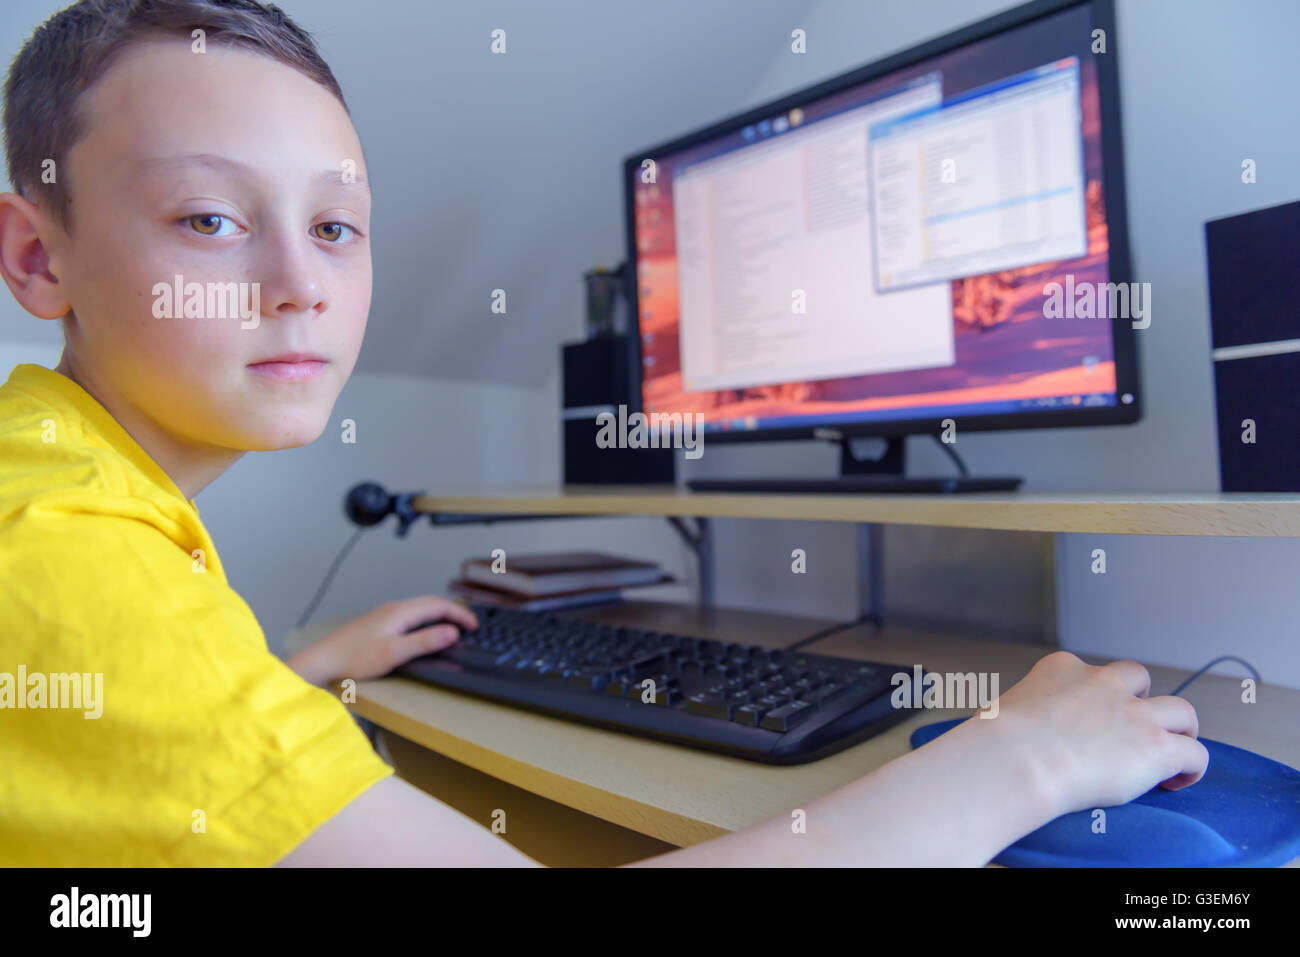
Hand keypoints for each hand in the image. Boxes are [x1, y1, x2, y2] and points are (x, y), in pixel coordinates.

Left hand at [286, 596, 477, 686]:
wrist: (323, 659)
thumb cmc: (354, 658)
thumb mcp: (395, 652)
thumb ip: (425, 641)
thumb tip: (451, 632)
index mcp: (400, 612)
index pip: (439, 605)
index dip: (460, 614)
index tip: (474, 625)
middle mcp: (393, 608)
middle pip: (431, 602)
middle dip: (453, 611)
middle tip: (469, 625)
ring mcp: (384, 614)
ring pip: (420, 608)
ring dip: (440, 614)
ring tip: (453, 626)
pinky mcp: (378, 623)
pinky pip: (410, 614)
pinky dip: (426, 619)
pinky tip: (425, 630)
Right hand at [976, 650, 1208, 819]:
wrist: (1017, 759)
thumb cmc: (997, 741)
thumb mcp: (1002, 710)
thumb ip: (1022, 714)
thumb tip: (1008, 733)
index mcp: (1062, 668)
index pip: (1087, 671)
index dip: (1093, 695)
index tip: (1088, 718)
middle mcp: (1103, 682)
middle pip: (1138, 678)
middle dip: (1141, 698)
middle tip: (1134, 726)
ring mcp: (1134, 713)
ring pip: (1180, 710)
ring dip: (1179, 728)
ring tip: (1173, 748)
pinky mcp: (1157, 746)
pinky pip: (1194, 752)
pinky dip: (1191, 767)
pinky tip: (1177, 781)